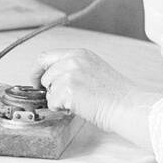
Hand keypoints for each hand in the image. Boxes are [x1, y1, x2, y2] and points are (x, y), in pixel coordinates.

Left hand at [32, 48, 160, 143]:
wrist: (127, 105)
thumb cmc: (115, 94)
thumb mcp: (93, 70)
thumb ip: (72, 69)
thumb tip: (52, 79)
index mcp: (80, 54)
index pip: (46, 56)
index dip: (37, 70)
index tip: (36, 81)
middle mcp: (73, 60)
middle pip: (44, 75)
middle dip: (49, 89)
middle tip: (60, 99)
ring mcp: (70, 74)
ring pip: (48, 91)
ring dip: (57, 100)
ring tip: (77, 102)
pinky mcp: (68, 90)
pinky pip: (52, 103)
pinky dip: (61, 109)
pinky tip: (78, 107)